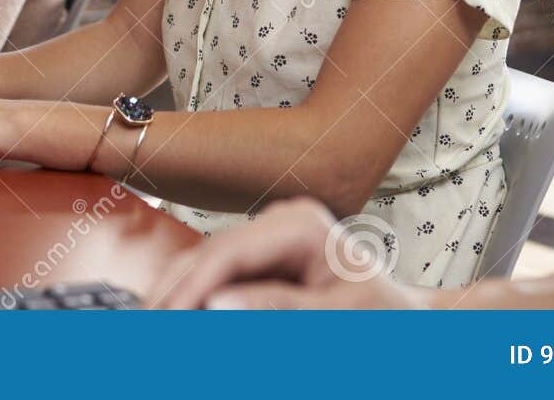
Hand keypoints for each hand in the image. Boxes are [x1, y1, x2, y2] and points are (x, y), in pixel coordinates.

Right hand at [148, 198, 429, 309]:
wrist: (407, 325)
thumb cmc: (386, 318)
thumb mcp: (340, 317)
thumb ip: (278, 310)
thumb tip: (215, 306)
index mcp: (301, 223)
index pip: (228, 252)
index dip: (189, 289)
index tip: (162, 321)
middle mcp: (278, 223)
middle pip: (208, 257)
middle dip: (173, 296)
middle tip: (145, 330)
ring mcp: (266, 241)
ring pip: (202, 269)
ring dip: (175, 301)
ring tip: (151, 329)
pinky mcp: (259, 264)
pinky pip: (215, 282)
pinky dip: (192, 305)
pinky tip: (172, 319)